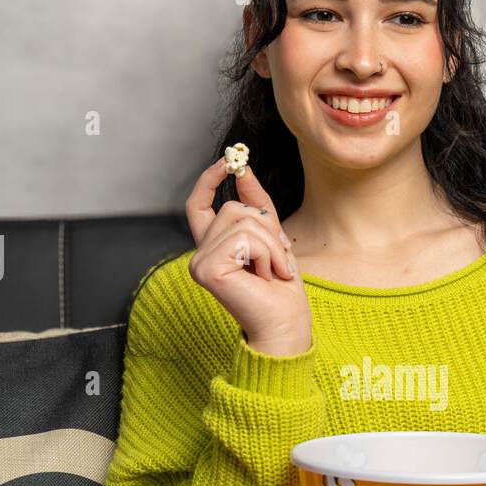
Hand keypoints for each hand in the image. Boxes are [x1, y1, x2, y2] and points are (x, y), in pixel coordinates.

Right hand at [185, 155, 312, 355]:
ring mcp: (200, 263)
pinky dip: (266, 255)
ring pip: (243, 221)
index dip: (210, 179)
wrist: (286, 324)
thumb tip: (245, 171)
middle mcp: (200, 255)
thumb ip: (257, 206)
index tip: (231, 161)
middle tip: (277, 259)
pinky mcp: (207, 269)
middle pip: (234, 209)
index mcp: (212, 248)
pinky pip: (245, 239)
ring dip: (271, 245)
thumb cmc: (281, 290)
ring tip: (273, 272)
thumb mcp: (273, 239)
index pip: (198, 205)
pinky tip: (265, 277)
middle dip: (267, 229)